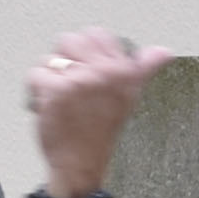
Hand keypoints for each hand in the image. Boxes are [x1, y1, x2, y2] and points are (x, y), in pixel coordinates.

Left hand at [24, 29, 166, 197]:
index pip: (96, 34)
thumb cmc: (102, 131)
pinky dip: (35, 90)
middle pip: (70, 40)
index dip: (84, 51)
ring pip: (50, 58)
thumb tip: (163, 51)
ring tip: (60, 96)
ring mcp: (79, 80)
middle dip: (64, 60)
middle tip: (69, 84)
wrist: (82, 163)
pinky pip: (35, 75)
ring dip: (49, 76)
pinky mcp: (56, 91)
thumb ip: (144, 69)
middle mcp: (104, 72)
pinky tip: (48, 105)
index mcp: (124, 70)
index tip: (85, 71)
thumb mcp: (130, 97)